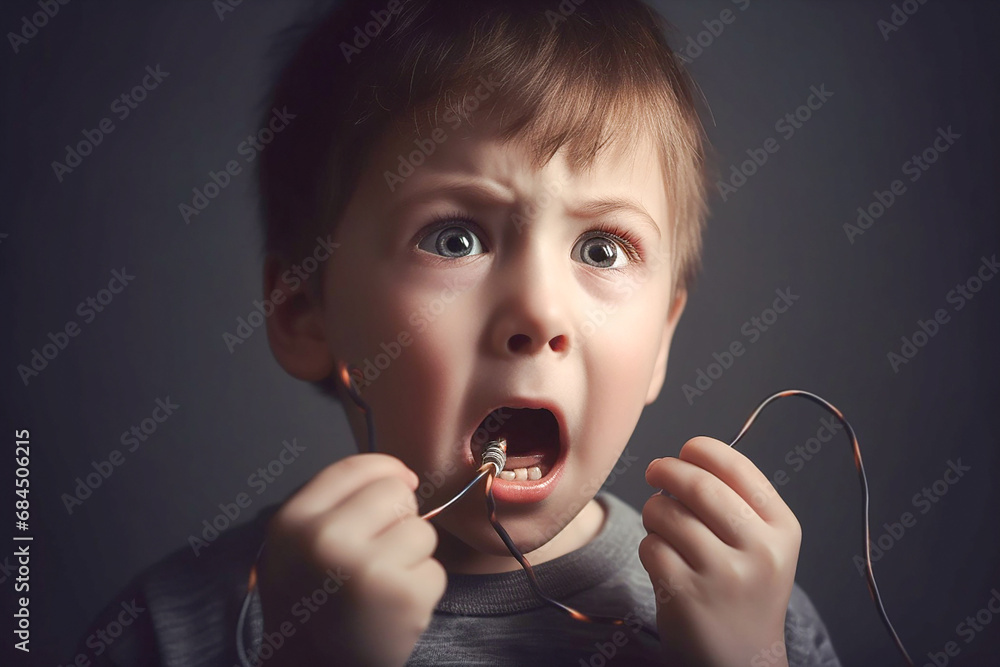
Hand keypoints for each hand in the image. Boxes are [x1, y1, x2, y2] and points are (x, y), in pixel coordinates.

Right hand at [256, 453, 446, 666]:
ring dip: (412, 558)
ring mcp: (365, 567)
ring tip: (381, 586)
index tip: (399, 485)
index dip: (387, 470)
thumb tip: (402, 477)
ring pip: (422, 530)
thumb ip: (336, 504)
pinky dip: (421, 590)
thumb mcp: (297, 545)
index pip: (355, 467)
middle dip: (398, 520)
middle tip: (376, 556)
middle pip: (396, 492)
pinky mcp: (401, 595)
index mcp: (294, 522)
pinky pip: (435, 570)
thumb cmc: (313, 606)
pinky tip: (392, 609)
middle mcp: (324, 539)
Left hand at [639, 437, 800, 666]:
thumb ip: (738, 500)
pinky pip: (651, 547)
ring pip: (667, 514)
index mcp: (782, 529)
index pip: (736, 468)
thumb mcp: (764, 544)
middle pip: (698, 485)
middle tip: (654, 471)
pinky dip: (649, 547)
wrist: (742, 658)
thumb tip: (689, 455)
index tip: (684, 451)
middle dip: (666, 470)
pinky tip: (663, 560)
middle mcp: (760, 551)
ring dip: (654, 511)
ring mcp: (724, 575)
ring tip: (661, 524)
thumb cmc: (745, 587)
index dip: (701, 450)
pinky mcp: (688, 595)